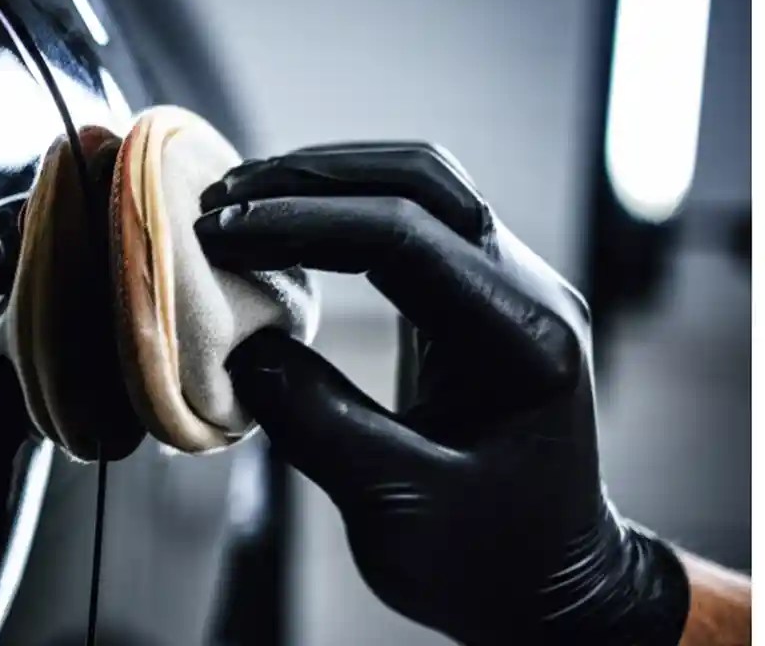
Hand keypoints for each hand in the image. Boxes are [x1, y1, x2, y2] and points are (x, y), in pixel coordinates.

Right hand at [195, 143, 689, 644]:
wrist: (547, 584)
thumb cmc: (484, 558)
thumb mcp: (395, 507)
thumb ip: (317, 423)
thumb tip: (242, 350)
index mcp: (521, 340)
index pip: (403, 237)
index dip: (299, 224)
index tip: (218, 234)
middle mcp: (528, 292)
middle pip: (422, 182)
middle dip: (312, 179)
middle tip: (220, 198)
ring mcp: (511, 287)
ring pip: (423, 184)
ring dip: (328, 180)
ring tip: (242, 196)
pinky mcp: (480, 296)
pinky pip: (417, 218)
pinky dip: (345, 207)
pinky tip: (288, 223)